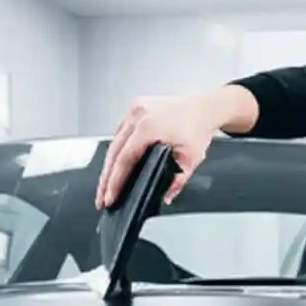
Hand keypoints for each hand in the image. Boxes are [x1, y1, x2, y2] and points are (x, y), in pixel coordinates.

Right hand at [95, 91, 229, 209]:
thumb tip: (166, 196)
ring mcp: (134, 110)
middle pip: (113, 152)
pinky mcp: (134, 108)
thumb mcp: (191, 159)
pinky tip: (114, 164)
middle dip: (106, 179)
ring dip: (109, 164)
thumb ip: (178, 181)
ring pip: (114, 141)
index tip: (110, 197)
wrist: (204, 108)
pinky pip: (120, 131)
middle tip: (102, 198)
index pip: (124, 159)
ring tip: (106, 185)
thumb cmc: (199, 128)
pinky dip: (117, 148)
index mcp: (149, 127)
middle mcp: (138, 116)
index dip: (115, 182)